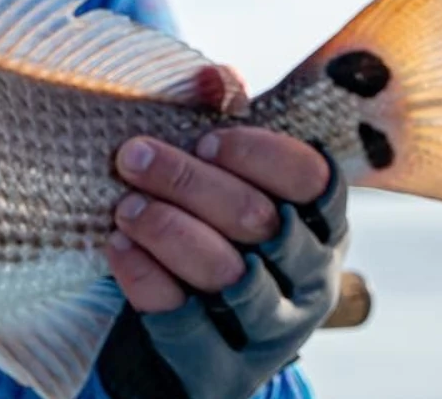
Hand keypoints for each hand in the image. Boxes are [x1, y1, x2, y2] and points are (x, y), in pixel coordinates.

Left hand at [99, 127, 347, 398]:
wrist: (204, 341)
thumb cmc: (221, 237)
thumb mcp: (234, 187)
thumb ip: (226, 130)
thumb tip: (213, 78)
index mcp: (324, 222)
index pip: (314, 179)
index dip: (259, 153)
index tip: (205, 140)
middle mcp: (311, 276)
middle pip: (261, 222)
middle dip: (191, 184)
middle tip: (133, 156)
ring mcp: (273, 326)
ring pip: (228, 274)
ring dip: (170, 231)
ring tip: (124, 205)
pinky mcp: (225, 364)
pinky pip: (185, 319)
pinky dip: (147, 279)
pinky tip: (117, 247)